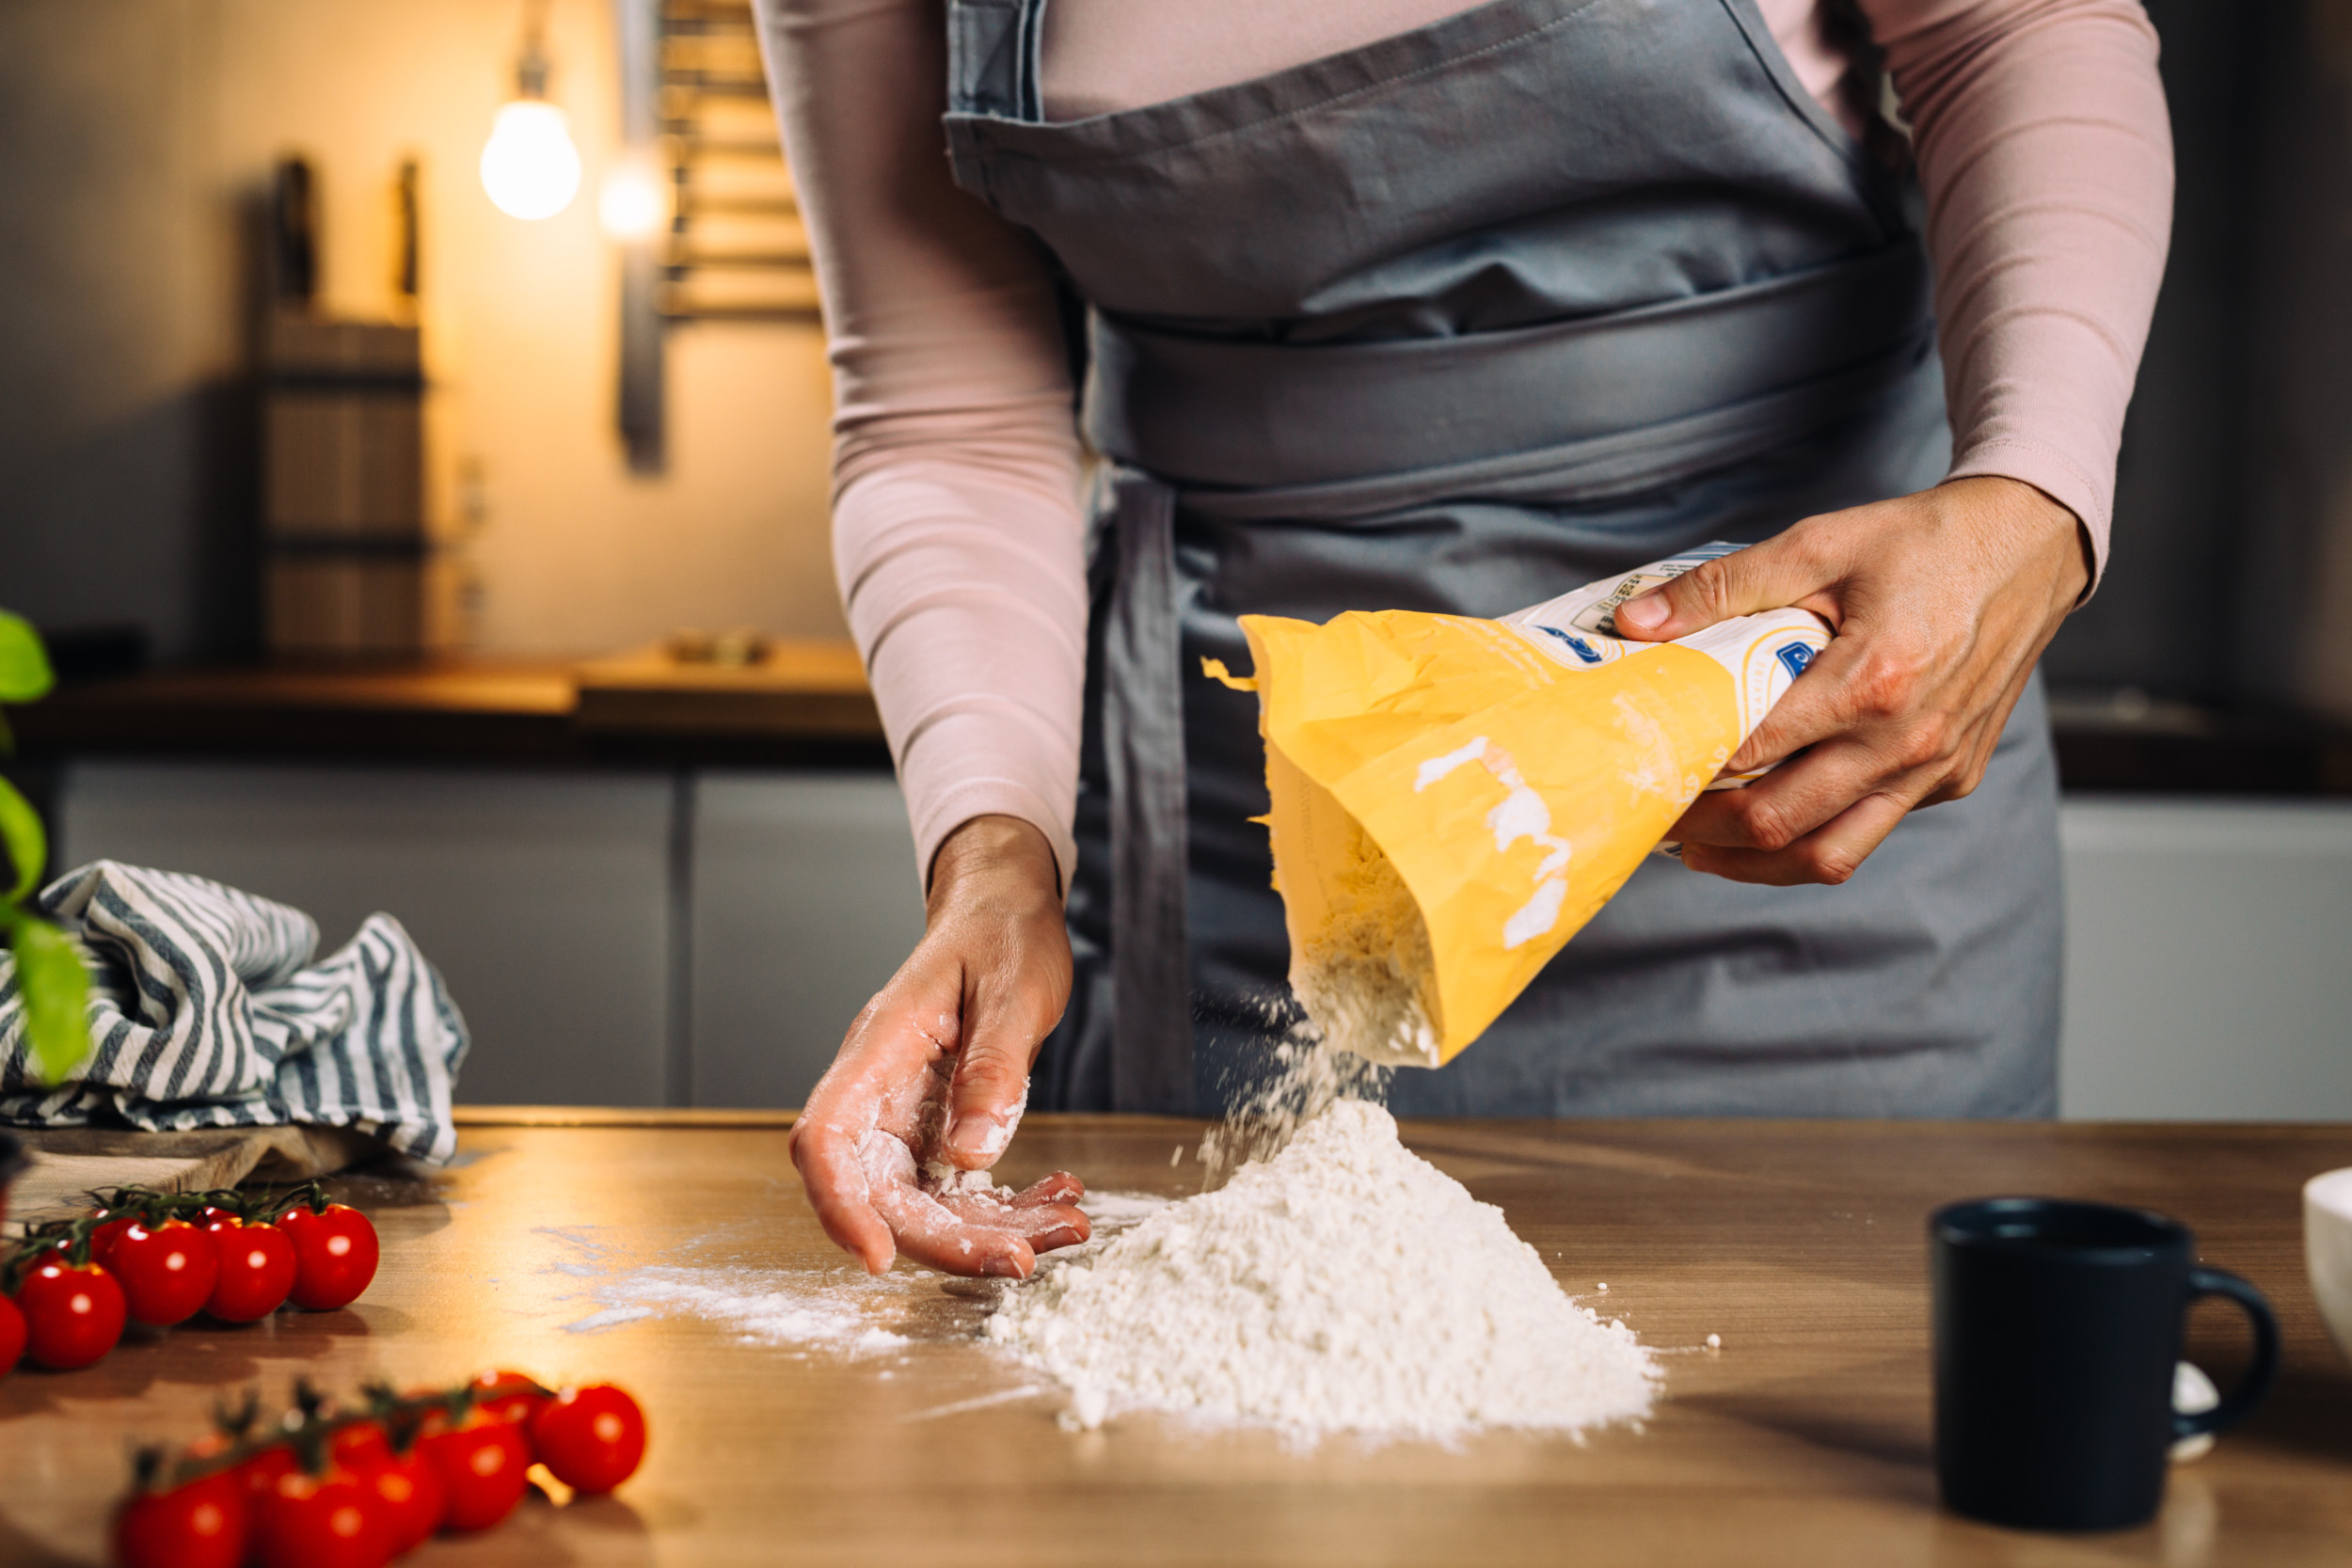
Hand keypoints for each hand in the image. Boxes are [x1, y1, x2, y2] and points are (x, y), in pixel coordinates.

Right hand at [787, 815, 1088, 1276]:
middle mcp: (880, 1093)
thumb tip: (974, 1153)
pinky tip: (1060, 1200)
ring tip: (1068, 1229)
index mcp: (876, 1050)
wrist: (1007, 907)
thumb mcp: (1011, 988)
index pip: (826, 1138)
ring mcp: (909, 1117)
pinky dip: (1012, 1207)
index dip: (839, 1204)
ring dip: (994, 1231)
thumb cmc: (1001, 931)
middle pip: (884, 1193)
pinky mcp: (942, 1129)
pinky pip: (965, 1189)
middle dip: (948, 1241)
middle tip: (1023, 1262)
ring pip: (930, 1204)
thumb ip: (993, 1068)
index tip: (876, 1256)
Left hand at [1612, 476, 2089, 885]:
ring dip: (1760, 862)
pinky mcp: (1955, 778)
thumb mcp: (1818, 544)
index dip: (1690, 775)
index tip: (1647, 773)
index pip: (1754, 756)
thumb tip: (1636, 624)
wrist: (2030, 546)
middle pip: (1784, 825)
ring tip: (1708, 849)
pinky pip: (1874, 829)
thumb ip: (1720, 588)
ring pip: (1832, 855)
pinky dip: (1817, 835)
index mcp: (1871, 681)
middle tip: (1662, 822)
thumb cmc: (1925, 543)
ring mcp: (1937, 768)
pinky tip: (1778, 814)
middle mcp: (1908, 740)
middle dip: (1709, 834)